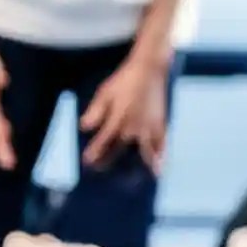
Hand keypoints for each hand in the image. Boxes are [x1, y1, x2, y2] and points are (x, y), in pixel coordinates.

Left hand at [80, 58, 167, 172]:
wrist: (148, 70)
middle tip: (100, 168)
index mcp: (119, 118)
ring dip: (145, 164)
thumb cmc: (124, 80)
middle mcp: (134, 126)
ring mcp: (149, 126)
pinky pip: (162, 143)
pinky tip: (161, 165)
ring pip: (146, 150)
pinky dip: (162, 155)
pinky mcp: (160, 123)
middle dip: (110, 160)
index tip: (87, 161)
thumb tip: (84, 127)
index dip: (95, 152)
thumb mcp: (105, 92)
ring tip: (148, 176)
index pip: (104, 140)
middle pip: (121, 149)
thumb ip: (95, 111)